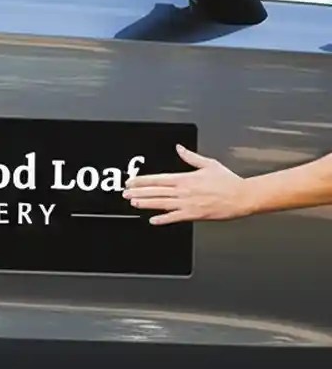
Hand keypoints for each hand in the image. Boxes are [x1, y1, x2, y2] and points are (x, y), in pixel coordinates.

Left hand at [123, 144, 254, 224]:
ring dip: (146, 203)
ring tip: (133, 203)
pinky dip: (163, 219)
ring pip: (161, 203)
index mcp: (186, 178)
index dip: (142, 180)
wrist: (242, 196)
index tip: (131, 181)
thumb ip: (190, 156)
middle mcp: (184, 191)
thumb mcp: (208, 164)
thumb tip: (179, 148)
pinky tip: (153, 220)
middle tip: (125, 193)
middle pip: (156, 191)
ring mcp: (188, 204)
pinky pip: (175, 217)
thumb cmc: (228, 181)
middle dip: (139, 192)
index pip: (158, 178)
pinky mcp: (194, 215)